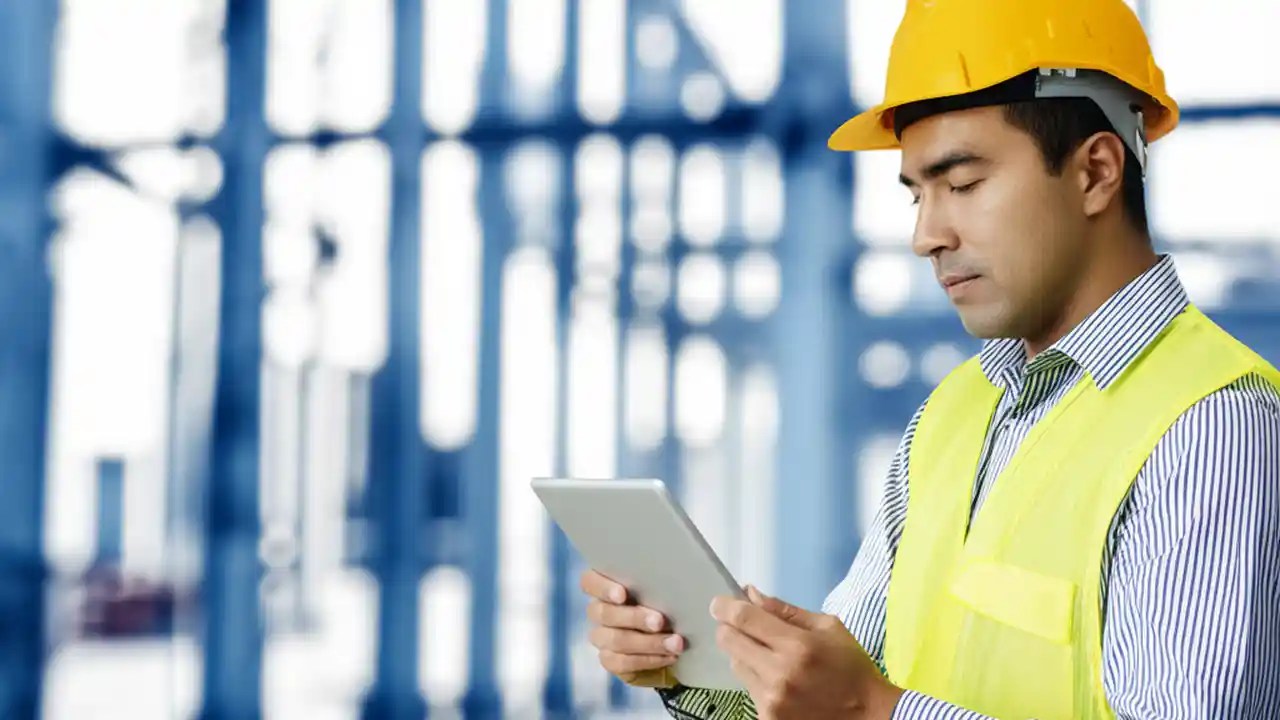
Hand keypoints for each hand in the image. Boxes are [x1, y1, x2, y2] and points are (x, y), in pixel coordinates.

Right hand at [580, 570, 685, 687]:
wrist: (674, 640)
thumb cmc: (669, 605)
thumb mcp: (666, 590)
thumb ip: (661, 581)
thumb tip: (677, 569)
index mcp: (606, 586)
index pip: (589, 581)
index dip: (603, 587)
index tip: (623, 594)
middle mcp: (598, 610)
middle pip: (603, 613)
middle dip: (634, 617)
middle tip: (660, 621)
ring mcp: (601, 636)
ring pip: (614, 640)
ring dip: (647, 642)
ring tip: (675, 643)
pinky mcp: (610, 660)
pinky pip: (621, 662)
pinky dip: (648, 659)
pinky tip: (668, 656)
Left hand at [710, 586, 903, 719]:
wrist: (866, 715)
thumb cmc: (850, 667)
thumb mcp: (827, 628)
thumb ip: (786, 611)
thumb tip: (750, 593)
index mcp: (797, 646)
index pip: (744, 618)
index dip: (725, 607)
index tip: (719, 603)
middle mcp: (778, 674)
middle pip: (729, 640)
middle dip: (731, 629)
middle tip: (743, 627)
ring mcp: (770, 700)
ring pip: (736, 664)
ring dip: (745, 655)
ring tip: (771, 658)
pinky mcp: (767, 719)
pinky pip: (747, 689)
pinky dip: (756, 680)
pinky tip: (779, 682)